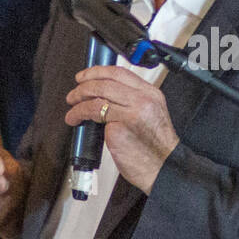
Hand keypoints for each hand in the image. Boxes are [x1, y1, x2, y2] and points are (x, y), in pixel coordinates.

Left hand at [65, 66, 180, 194]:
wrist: (165, 167)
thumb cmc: (157, 146)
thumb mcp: (152, 113)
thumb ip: (133, 100)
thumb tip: (105, 94)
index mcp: (151, 94)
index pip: (120, 72)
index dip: (97, 71)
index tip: (85, 75)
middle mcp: (142, 101)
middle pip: (105, 83)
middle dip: (84, 86)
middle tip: (74, 93)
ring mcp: (130, 115)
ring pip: (96, 99)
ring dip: (78, 102)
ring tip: (72, 107)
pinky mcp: (118, 130)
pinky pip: (94, 117)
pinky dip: (80, 116)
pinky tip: (76, 120)